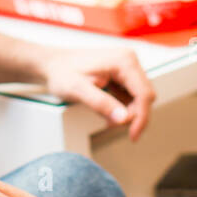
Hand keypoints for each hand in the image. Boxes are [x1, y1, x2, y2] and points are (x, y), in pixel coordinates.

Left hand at [37, 47, 154, 140]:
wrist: (52, 65)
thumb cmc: (61, 72)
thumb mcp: (78, 90)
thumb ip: (101, 104)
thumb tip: (124, 119)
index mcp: (123, 61)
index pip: (144, 94)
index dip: (141, 118)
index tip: (133, 135)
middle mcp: (129, 60)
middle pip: (144, 97)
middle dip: (132, 115)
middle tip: (110, 124)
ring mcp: (126, 66)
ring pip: (138, 98)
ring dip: (125, 112)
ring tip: (103, 115)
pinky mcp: (122, 74)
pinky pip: (130, 95)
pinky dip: (121, 107)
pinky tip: (105, 109)